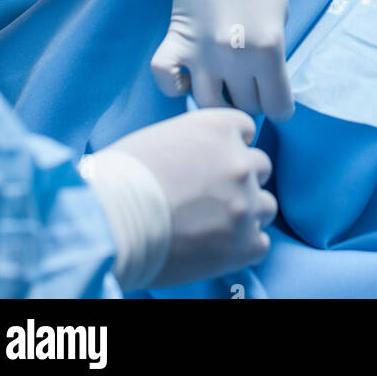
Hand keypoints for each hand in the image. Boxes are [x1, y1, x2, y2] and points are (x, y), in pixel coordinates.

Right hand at [104, 109, 276, 286]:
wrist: (111, 222)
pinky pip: (261, 243)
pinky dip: (243, 247)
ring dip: (246, 213)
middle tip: (214, 196)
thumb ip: (192, 143)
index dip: (231, 146)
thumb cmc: (121, 178)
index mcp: (218, 128)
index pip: (246, 129)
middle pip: (260, 166)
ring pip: (265, 206)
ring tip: (215, 225)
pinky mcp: (242, 244)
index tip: (215, 161)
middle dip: (240, 180)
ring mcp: (245, 203)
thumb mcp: (160, 138)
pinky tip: (219, 248)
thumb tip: (197, 158)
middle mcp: (239, 162)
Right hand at [152, 0, 293, 119]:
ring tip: (225, 81)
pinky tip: (188, 75)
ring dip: (219, 97)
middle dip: (251, 99)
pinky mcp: (175, 37)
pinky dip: (175, 85)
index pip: (277, 106)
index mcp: (267, 49)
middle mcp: (233, 56)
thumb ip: (271, 57)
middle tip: (251, 81)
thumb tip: (261, 88)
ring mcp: (200, 50)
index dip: (279, 104)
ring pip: (208, 104)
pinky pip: (166, 79)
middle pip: (243, 107)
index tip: (276, 95)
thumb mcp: (281, 18)